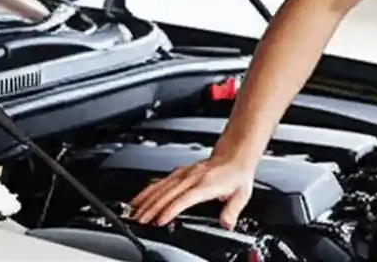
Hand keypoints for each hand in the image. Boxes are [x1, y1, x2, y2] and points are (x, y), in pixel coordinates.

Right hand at [129, 154, 254, 229]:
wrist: (235, 154)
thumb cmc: (236, 174)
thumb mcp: (242, 194)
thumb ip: (233, 210)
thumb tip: (227, 223)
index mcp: (206, 184)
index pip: (185, 198)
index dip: (172, 209)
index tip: (160, 220)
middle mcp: (193, 177)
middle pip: (168, 194)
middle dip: (152, 208)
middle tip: (140, 221)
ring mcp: (185, 174)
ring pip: (161, 187)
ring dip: (146, 200)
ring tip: (134, 212)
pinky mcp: (180, 172)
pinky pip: (160, 182)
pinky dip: (147, 191)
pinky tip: (139, 199)